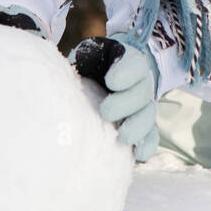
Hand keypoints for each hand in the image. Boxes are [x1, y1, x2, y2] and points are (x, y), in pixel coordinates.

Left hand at [70, 34, 159, 161]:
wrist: (105, 76)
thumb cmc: (92, 65)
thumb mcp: (86, 56)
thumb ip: (81, 62)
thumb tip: (59, 76)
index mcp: (127, 61)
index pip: (134, 64)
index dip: (126, 72)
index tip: (111, 81)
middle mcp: (140, 83)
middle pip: (142, 93)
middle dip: (126, 103)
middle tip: (105, 112)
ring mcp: (144, 105)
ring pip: (148, 116)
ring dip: (137, 127)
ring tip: (123, 137)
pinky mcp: (143, 125)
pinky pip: (151, 135)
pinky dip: (146, 145)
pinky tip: (138, 154)